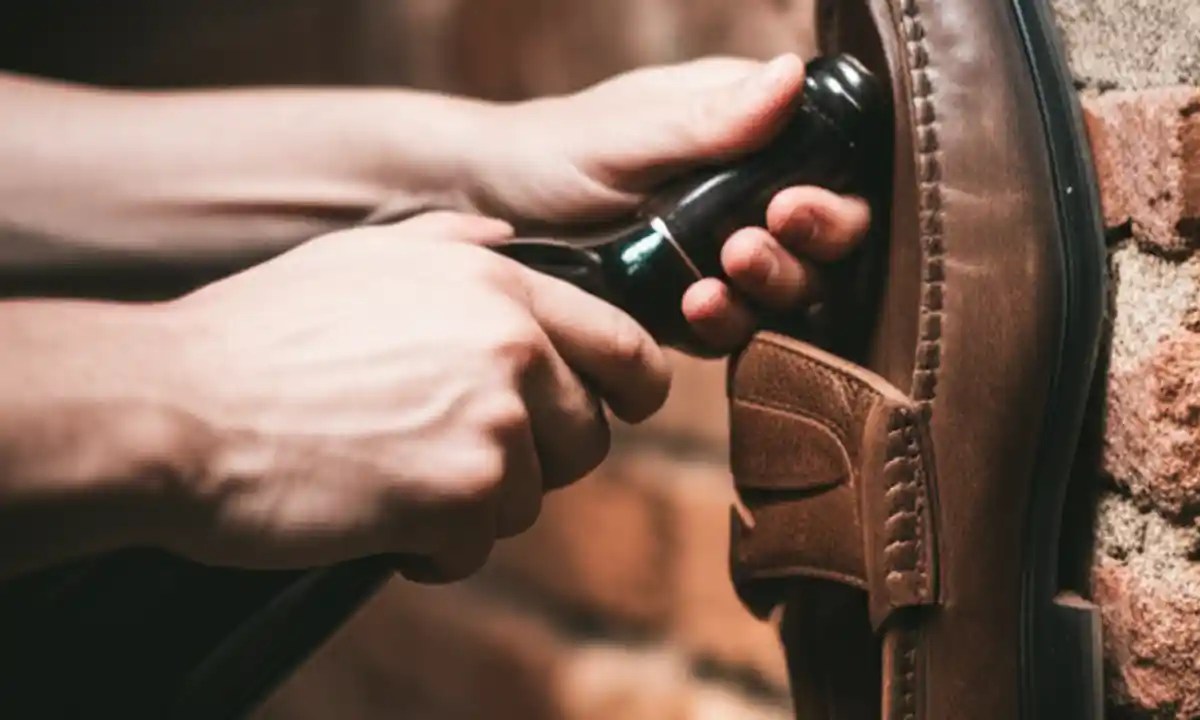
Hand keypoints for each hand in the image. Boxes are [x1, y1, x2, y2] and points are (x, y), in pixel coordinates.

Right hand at [159, 213, 670, 581]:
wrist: (179, 405)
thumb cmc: (260, 334)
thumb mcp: (361, 255)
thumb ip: (452, 244)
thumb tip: (507, 238)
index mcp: (499, 284)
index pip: (625, 348)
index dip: (632, 392)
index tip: (612, 413)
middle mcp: (512, 345)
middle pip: (585, 436)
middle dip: (535, 461)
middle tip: (457, 460)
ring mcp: (493, 420)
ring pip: (530, 498)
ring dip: (471, 504)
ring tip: (393, 476)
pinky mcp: (461, 493)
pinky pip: (477, 546)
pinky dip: (432, 548)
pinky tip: (375, 513)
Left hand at [470, 54, 871, 349]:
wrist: (488, 214)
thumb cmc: (554, 150)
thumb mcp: (628, 131)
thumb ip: (709, 120)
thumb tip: (792, 74)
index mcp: (748, 130)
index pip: (833, 164)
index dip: (832, 198)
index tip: (792, 209)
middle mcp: (749, 191)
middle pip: (826, 238)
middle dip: (804, 253)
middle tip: (749, 250)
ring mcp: (725, 250)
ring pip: (790, 288)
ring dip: (766, 292)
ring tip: (714, 284)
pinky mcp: (697, 301)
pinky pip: (737, 325)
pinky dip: (725, 324)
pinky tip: (693, 311)